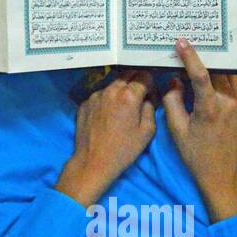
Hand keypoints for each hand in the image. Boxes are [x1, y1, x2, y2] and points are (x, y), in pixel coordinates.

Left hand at [56, 70, 156, 206]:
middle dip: (136, 82)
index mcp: (129, 96)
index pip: (144, 76)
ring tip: (122, 108)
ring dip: (120, 90)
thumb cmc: (123, 150)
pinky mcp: (84, 103)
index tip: (150, 94)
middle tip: (139, 98)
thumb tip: (148, 99)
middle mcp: (111, 90)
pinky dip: (107, 100)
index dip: (150, 84)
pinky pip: (100, 95)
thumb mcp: (147, 131)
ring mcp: (95, 95)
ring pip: (113, 84)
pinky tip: (107, 116)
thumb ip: (151, 108)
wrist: (93, 162)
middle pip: (127, 75)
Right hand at [162, 38, 236, 222]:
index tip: (182, 42)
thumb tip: (174, 80)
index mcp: (210, 108)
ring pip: (233, 77)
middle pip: (218, 71)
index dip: (190, 55)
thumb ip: (173, 102)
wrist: (225, 177)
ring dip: (221, 68)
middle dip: (206, 59)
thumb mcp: (177, 132)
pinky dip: (232, 82)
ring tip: (210, 60)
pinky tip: (223, 80)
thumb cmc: (197, 157)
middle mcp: (231, 103)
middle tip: (195, 48)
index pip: (200, 73)